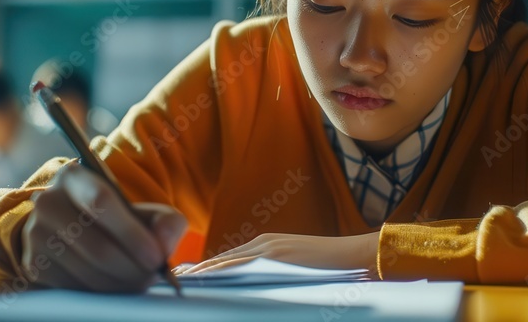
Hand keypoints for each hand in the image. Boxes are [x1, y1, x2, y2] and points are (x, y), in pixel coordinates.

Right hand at [20, 161, 185, 292]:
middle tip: (151, 277)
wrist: (80, 229)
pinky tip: (114, 285)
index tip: (156, 257)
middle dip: (132, 268)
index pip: (101, 200)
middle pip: (97, 245)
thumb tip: (163, 243)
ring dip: (120, 284)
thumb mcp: (147, 211)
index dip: (132, 234)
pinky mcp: (33, 265)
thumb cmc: (119, 219)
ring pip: (87, 271)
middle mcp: (47, 202)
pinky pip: (74, 288)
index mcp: (74, 177)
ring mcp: (36, 234)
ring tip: (138, 281)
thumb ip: (166, 222)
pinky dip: (101, 293)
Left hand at [175, 232, 379, 276]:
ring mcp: (269, 247)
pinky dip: (220, 269)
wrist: (350, 254)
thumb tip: (258, 285)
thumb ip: (275, 270)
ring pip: (229, 259)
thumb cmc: (326, 266)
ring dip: (205, 269)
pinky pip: (241, 263)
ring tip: (184, 278)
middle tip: (177, 276)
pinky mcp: (275, 254)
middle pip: (225, 257)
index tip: (190, 274)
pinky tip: (206, 276)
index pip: (232, 257)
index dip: (210, 266)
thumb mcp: (295, 267)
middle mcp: (264, 242)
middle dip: (201, 268)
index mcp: (268, 245)